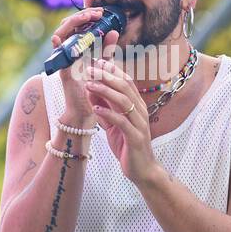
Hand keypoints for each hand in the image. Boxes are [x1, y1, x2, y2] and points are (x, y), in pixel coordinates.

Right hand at [50, 7, 119, 119]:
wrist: (87, 109)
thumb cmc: (93, 86)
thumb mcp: (102, 64)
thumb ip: (106, 49)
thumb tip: (115, 31)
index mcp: (77, 48)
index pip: (77, 24)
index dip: (88, 15)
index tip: (101, 12)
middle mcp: (68, 51)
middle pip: (67, 25)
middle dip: (81, 16)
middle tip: (97, 13)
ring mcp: (64, 60)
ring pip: (60, 35)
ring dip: (72, 24)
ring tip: (86, 18)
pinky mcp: (62, 71)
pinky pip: (56, 57)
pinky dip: (55, 46)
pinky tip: (57, 39)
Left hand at [84, 56, 158, 185]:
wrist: (142, 170)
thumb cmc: (127, 145)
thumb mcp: (112, 124)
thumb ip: (104, 108)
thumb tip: (91, 91)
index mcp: (137, 106)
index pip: (126, 81)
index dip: (112, 70)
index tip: (96, 61)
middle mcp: (140, 111)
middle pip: (124, 87)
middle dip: (106, 76)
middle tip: (90, 69)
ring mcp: (139, 124)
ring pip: (124, 101)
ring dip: (105, 91)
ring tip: (88, 85)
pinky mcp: (135, 137)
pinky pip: (122, 122)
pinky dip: (108, 113)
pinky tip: (95, 109)